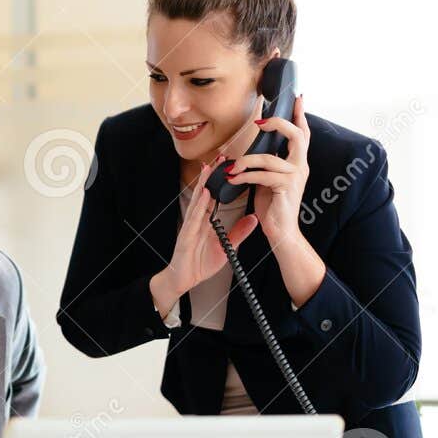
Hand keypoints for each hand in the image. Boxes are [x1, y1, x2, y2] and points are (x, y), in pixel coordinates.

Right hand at [150, 157, 258, 313]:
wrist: (183, 281)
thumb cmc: (199, 264)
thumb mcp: (226, 248)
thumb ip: (238, 232)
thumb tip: (254, 218)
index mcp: (205, 222)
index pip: (214, 197)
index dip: (221, 182)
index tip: (230, 166)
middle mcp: (196, 221)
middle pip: (205, 193)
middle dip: (212, 175)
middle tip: (221, 157)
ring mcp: (189, 227)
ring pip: (197, 201)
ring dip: (204, 184)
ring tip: (211, 167)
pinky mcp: (185, 236)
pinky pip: (193, 218)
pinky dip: (199, 205)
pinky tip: (205, 194)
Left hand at [222, 93, 309, 248]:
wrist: (281, 231)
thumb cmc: (273, 205)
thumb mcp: (268, 178)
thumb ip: (265, 163)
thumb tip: (249, 151)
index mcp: (298, 162)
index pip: (303, 133)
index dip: (300, 115)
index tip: (297, 98)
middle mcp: (301, 166)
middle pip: (297, 135)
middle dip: (279, 124)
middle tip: (260, 123)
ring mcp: (295, 177)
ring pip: (269, 158)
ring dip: (245, 161)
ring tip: (231, 169)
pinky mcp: (286, 188)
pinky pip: (262, 175)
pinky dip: (244, 176)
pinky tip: (233, 180)